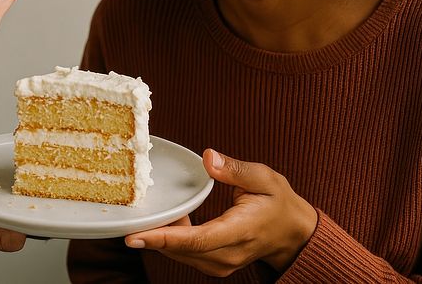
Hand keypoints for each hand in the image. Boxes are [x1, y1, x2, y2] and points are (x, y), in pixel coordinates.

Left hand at [124, 149, 316, 276]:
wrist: (292, 233)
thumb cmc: (278, 203)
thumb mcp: (264, 177)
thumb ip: (235, 169)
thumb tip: (208, 158)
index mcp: (241, 231)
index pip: (198, 239)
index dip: (164, 239)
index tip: (136, 236)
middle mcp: (229, 254)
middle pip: (183, 249)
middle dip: (153, 236)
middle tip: (129, 219)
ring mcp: (222, 264)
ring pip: (182, 254)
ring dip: (162, 237)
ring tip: (149, 215)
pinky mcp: (215, 264)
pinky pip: (187, 254)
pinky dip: (172, 240)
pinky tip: (167, 220)